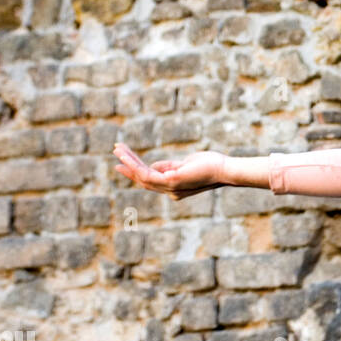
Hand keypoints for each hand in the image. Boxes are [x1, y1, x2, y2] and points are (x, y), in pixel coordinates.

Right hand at [112, 142, 229, 199]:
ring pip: (142, 176)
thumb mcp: (185, 164)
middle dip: (128, 167)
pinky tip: (126, 156)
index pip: (151, 181)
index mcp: (173, 188)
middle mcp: (170, 191)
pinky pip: (146, 174)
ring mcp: (170, 188)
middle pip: (143, 180)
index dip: (135, 172)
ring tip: (117, 149)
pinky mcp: (171, 182)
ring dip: (128, 162)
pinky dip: (134, 165)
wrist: (224, 170)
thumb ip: (169, 166)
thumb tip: (152, 165)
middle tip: (116, 152)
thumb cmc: (209, 165)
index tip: (122, 163)